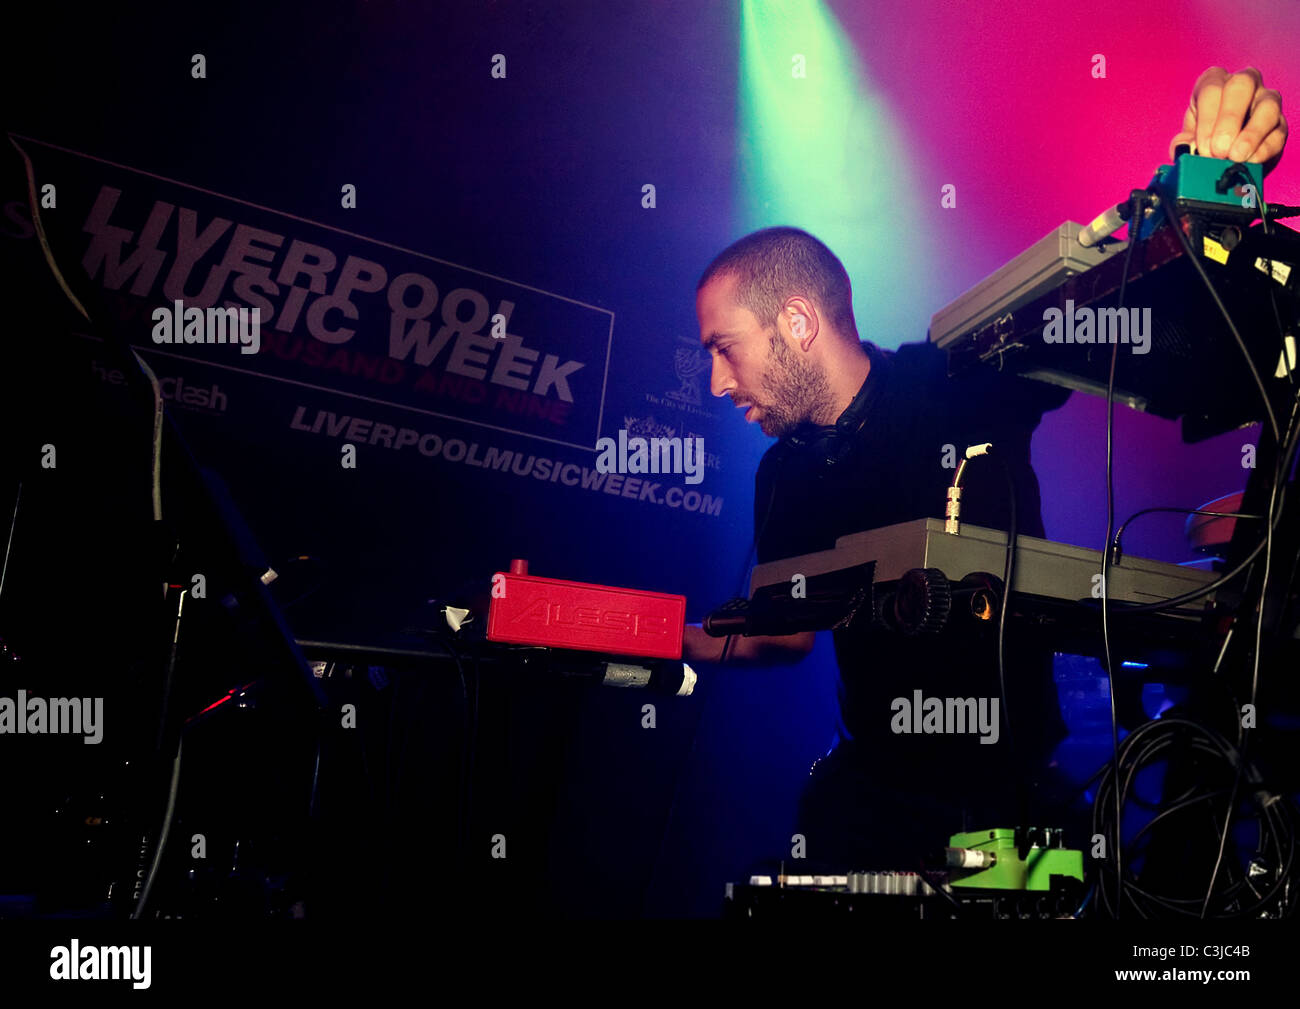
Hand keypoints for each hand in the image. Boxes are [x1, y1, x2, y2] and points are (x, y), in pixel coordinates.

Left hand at [1168, 66, 1286, 174]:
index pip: (1211, 89)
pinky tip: (1251, 161)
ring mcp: (1266, 100)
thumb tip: (1184, 146)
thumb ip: (1183, 142)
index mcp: (1214, 82)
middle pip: (1242, 86)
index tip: (1203, 146)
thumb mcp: (1189, 138)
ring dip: (1252, 133)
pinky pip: (1277, 131)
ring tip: (1237, 156)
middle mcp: (1244, 83)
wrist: (1224, 156)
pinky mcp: (1280, 123)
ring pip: (1267, 105)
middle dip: (1229, 119)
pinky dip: (1264, 148)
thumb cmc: (1203, 139)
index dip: (1207, 119)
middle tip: (1219, 150)